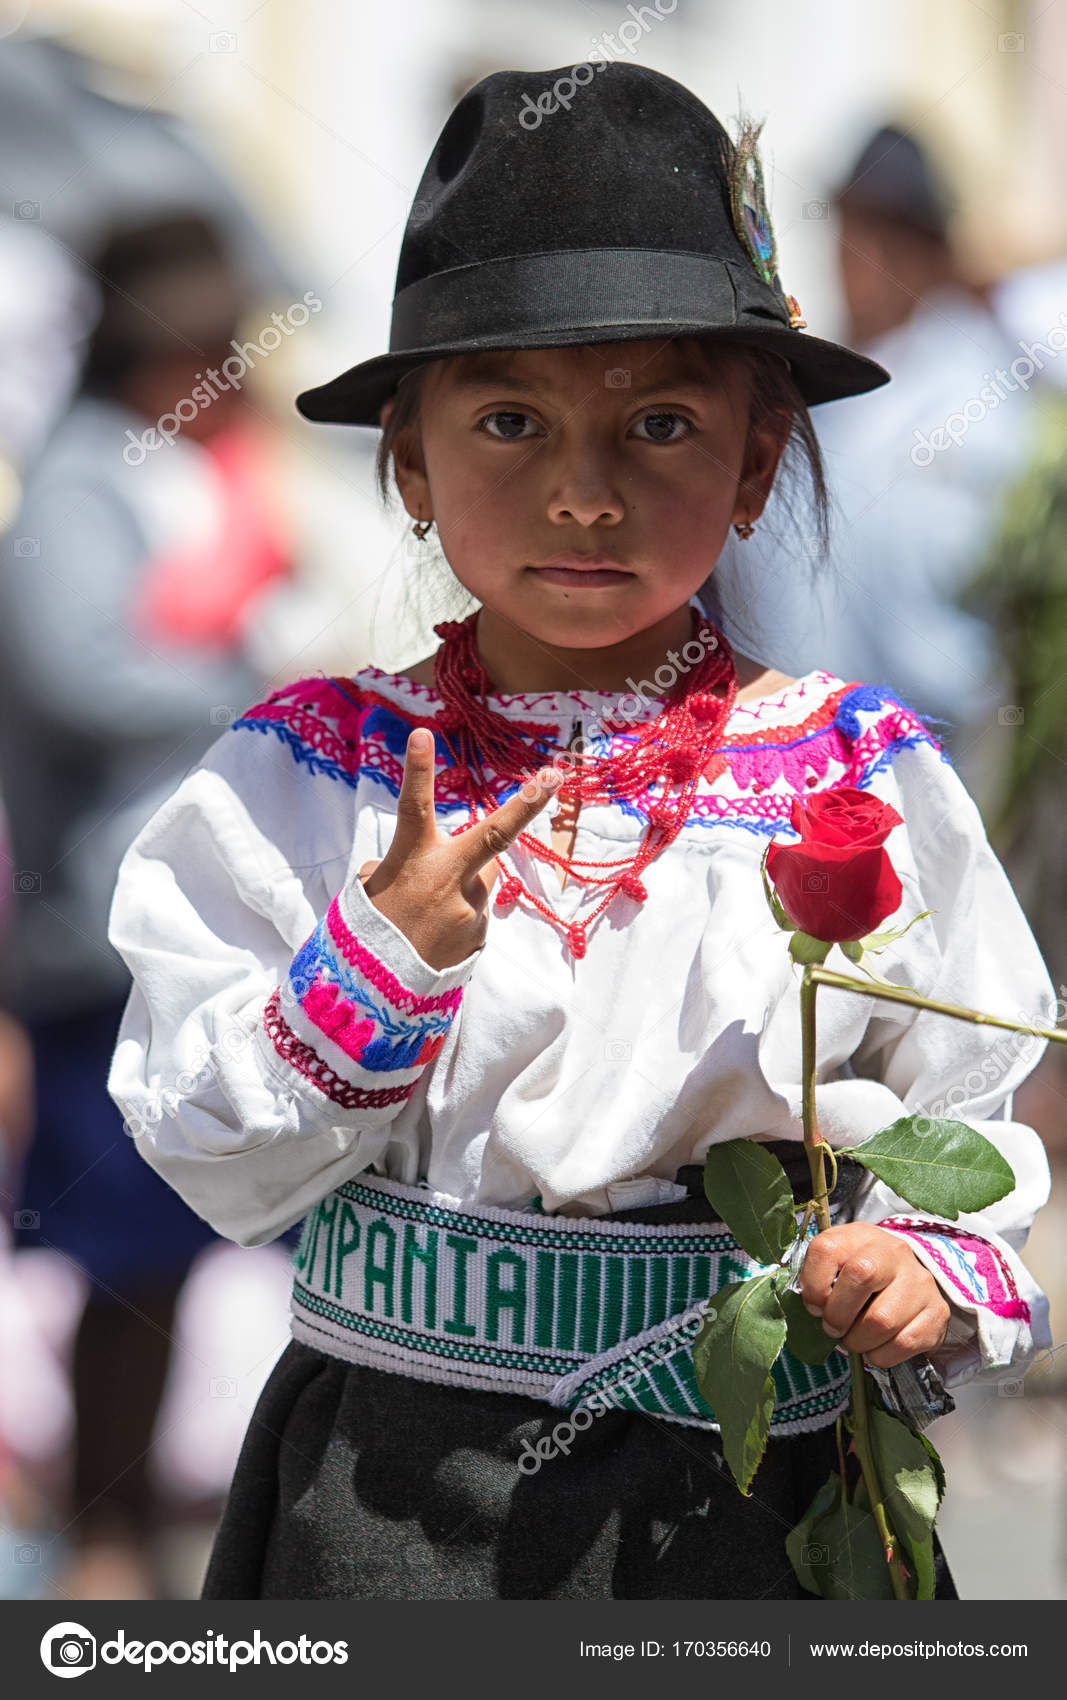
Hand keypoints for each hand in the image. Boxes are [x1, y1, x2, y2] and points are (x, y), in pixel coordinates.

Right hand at [355, 727, 562, 969]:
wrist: (377, 991)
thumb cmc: (370, 929)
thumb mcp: (373, 889)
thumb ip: (402, 865)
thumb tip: (430, 864)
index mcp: (412, 859)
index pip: (413, 806)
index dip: (417, 770)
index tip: (422, 733)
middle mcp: (446, 878)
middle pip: (495, 834)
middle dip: (528, 803)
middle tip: (555, 775)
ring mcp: (468, 907)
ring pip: (480, 880)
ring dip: (462, 887)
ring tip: (428, 916)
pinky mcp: (478, 933)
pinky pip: (474, 913)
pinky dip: (458, 918)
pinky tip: (435, 937)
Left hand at [797, 1222, 950, 1369]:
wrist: (909, 1281)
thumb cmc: (864, 1277)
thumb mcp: (839, 1265)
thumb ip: (819, 1280)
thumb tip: (810, 1309)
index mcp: (860, 1236)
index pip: (827, 1249)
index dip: (813, 1284)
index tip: (814, 1305)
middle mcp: (894, 1252)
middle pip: (861, 1276)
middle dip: (838, 1314)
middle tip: (833, 1328)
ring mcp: (919, 1281)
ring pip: (881, 1320)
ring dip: (858, 1341)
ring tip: (855, 1339)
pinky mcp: (937, 1312)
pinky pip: (904, 1343)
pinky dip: (881, 1355)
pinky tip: (876, 1347)